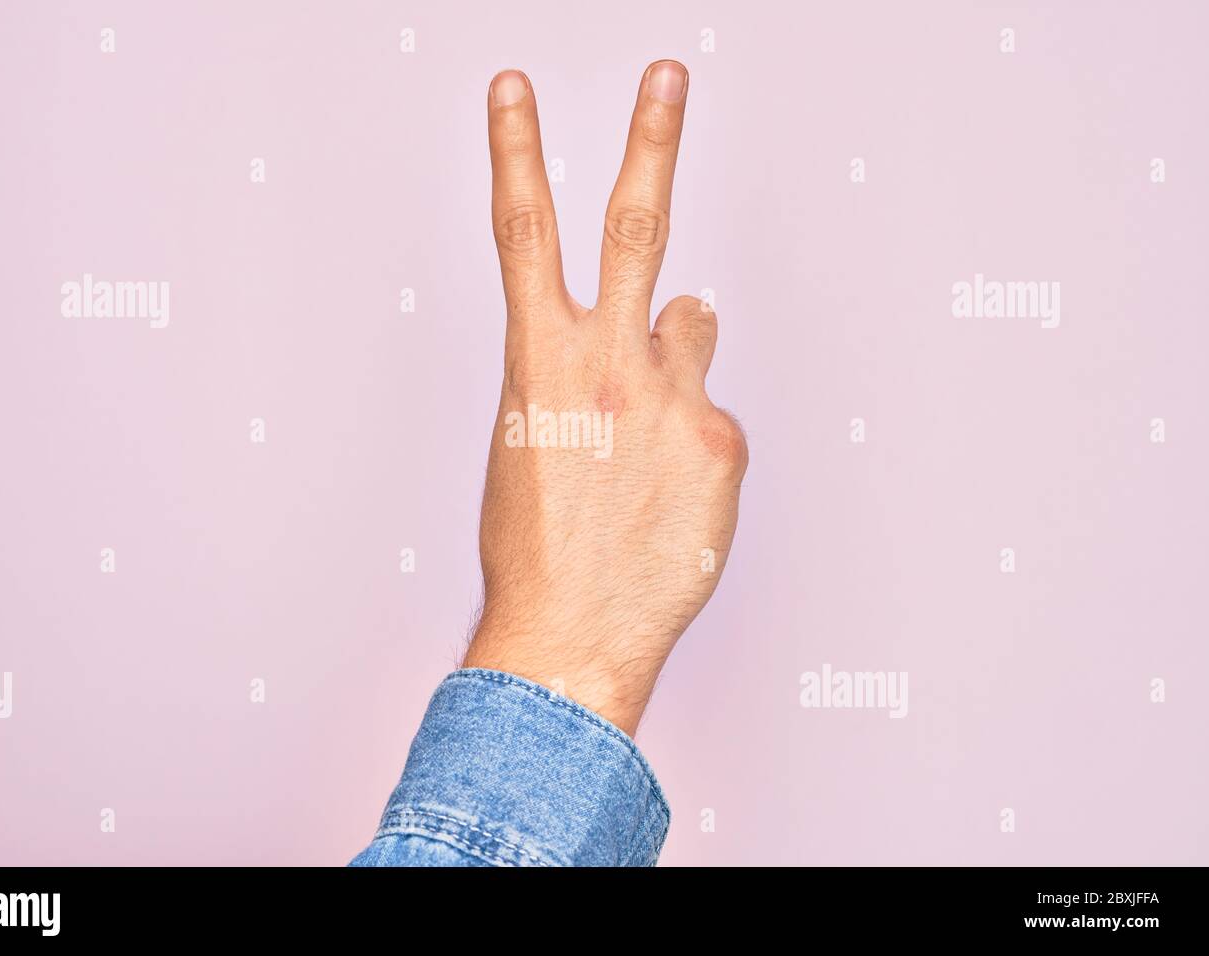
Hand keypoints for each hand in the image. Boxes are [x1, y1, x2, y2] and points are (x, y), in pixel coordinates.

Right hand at [461, 62, 747, 735]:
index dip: (515, 150)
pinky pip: (715, 413)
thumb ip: (585, 368)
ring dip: (676, 356)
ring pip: (692, 326)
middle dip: (650, 140)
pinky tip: (669, 496)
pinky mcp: (722, 439)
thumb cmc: (536, 543)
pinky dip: (695, 442)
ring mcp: (671, 397)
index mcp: (537, 361)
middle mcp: (606, 363)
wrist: (570, 631)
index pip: (522, 232)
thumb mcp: (529, 438)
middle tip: (667, 76)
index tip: (514, 89)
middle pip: (634, 225)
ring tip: (644, 432)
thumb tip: (679, 316)